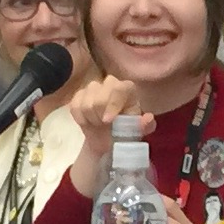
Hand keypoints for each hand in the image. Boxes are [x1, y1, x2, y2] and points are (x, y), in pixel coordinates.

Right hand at [67, 76, 152, 196]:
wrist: (107, 140)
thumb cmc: (125, 132)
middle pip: (99, 93)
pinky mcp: (78, 95)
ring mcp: (93, 88)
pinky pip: (75, 106)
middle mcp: (111, 83)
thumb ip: (145, 126)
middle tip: (104, 125)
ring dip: (91, 119)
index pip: (119, 89)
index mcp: (127, 89)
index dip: (112, 104)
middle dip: (99, 114)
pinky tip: (88, 123)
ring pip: (86, 102)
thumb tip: (148, 119)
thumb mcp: (137, 132)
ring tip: (98, 125)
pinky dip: (81, 119)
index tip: (108, 121)